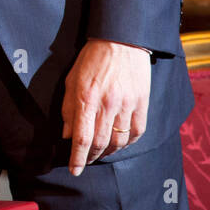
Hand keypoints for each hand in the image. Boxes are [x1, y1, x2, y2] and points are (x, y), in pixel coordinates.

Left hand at [61, 38, 150, 174]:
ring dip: (107, 152)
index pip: (81, 137)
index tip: (74, 169)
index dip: (77, 157)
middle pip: (100, 142)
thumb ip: (68, 108)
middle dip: (91, 157)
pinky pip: (136, 132)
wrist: (121, 41)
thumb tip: (67, 134)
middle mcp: (107, 104)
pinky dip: (126, 142)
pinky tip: (118, 143)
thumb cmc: (91, 58)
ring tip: (99, 153)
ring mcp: (127, 105)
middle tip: (85, 162)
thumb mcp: (71, 79)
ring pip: (118, 141)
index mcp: (86, 97)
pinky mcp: (142, 104)